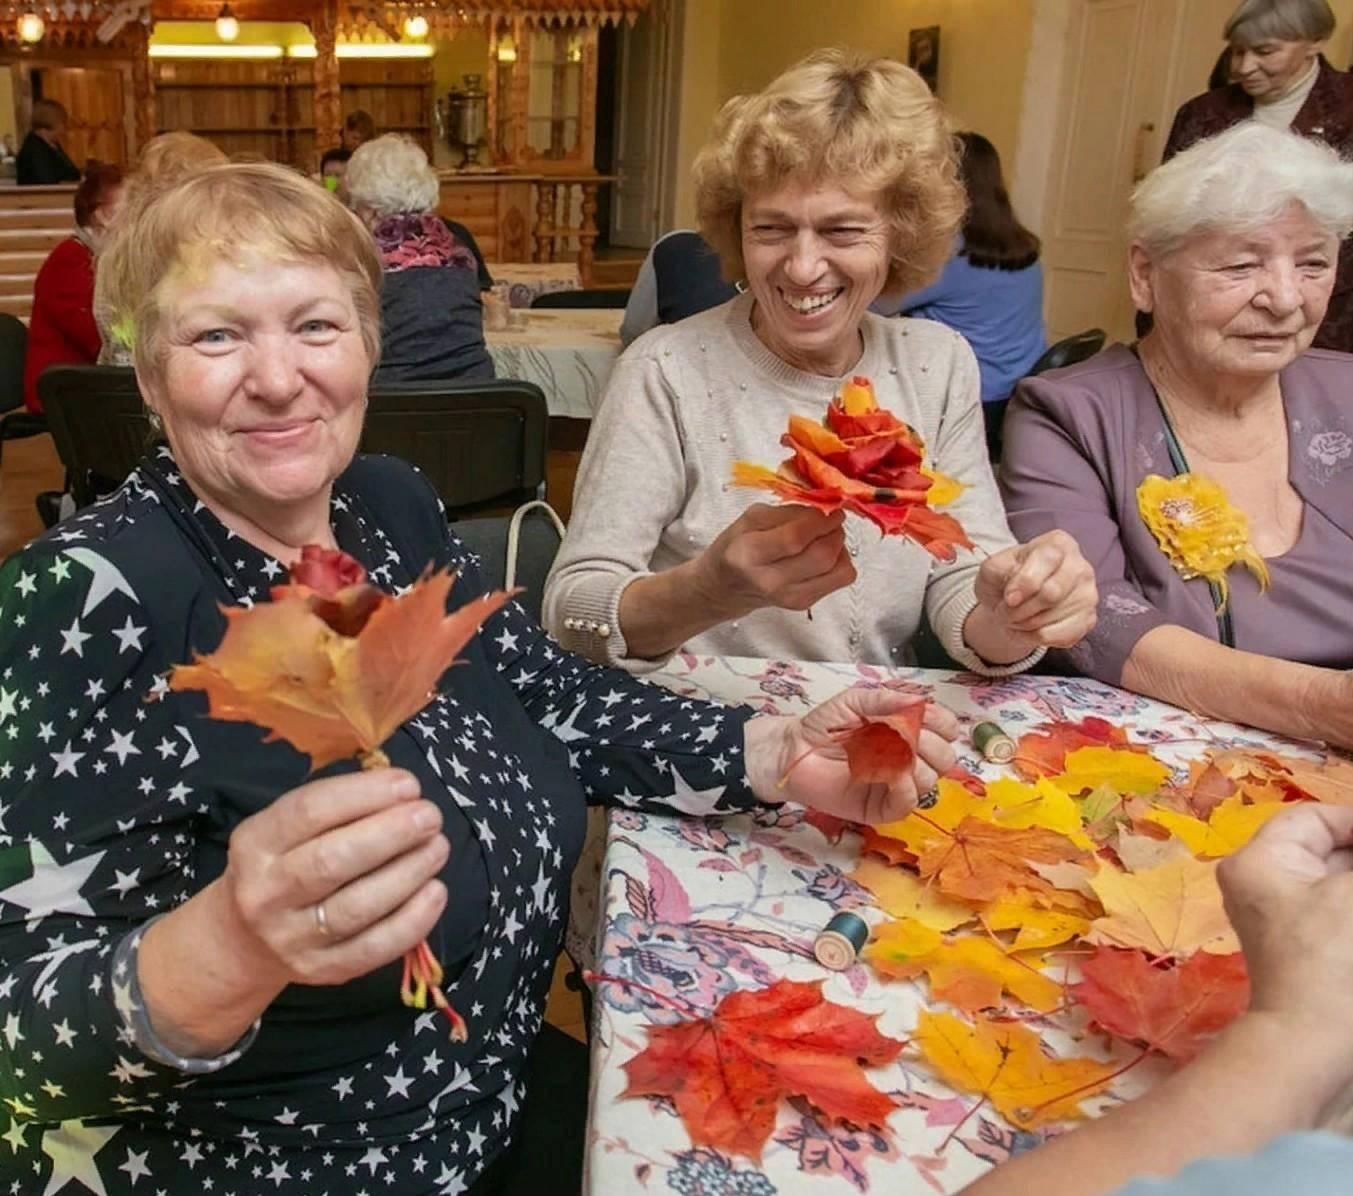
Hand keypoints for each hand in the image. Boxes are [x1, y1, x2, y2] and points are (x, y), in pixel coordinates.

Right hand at [219, 768, 448, 988]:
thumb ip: (337, 806)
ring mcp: (292, 938)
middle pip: (332, 862)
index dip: (365, 794)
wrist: (246, 939)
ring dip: (408, 873)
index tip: (408, 785)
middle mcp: (266, 893)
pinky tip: (436, 891)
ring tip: (437, 847)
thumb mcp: (287, 827)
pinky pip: (373, 949)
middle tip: (430, 817)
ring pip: (357, 907)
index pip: (309, 811)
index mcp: (256, 843)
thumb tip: (404, 793)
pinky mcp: (321, 970)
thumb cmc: (284, 864)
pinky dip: (412, 920)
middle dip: (391, 834)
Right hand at [695, 503, 855, 619]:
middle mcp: (771, 581)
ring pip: (839, 569)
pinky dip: (840, 561)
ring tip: (826, 535)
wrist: (725, 587)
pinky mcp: (804, 604)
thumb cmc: (735, 549)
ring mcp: (790, 597)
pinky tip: (824, 553)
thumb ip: (786, 512)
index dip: (820, 519)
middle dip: (834, 531)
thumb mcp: (749, 519)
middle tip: (831, 518)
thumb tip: (822, 509)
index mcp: (749, 555)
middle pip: (822, 556)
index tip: (830, 506)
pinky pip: (840, 579)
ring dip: (840, 545)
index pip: (795, 537)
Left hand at [744, 688, 958, 823]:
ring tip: (879, 753)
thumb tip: (920, 702)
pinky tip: (885, 774)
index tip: (926, 716)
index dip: (942, 722)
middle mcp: (910, 759)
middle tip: (899, 735)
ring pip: (930, 780)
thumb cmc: (825, 725)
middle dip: (928, 744)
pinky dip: (902, 786)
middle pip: (945, 758)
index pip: (946, 730)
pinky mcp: (883, 808)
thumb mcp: (856, 701)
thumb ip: (888, 699)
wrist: (793, 752)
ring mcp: (898, 786)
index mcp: (909, 731)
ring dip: (909, 763)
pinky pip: (909, 802)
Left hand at [972, 530, 1096, 653]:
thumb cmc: (1004, 578)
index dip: (1024, 583)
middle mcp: (1080, 565)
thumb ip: (999, 571)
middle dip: (1020, 609)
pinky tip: (1026, 631)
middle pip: (1052, 593)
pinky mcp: (1088, 619)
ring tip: (1013, 619)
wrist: (1011, 603)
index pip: (1047, 559)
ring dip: (1024, 624)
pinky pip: (1062, 636)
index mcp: (1058, 543)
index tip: (1008, 598)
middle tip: (1003, 612)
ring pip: (1054, 617)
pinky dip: (1035, 638)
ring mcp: (1088, 594)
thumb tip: (1015, 595)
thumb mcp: (992, 567)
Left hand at [1220, 803, 1352, 1053]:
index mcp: (1261, 860)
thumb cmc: (1331, 959)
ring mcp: (1285, 914)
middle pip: (1330, 849)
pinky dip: (1352, 905)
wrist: (1314, 1043)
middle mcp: (1264, 881)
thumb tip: (1349, 878)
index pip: (1316, 818)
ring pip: (1339, 881)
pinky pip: (1339, 909)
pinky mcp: (1309, 942)